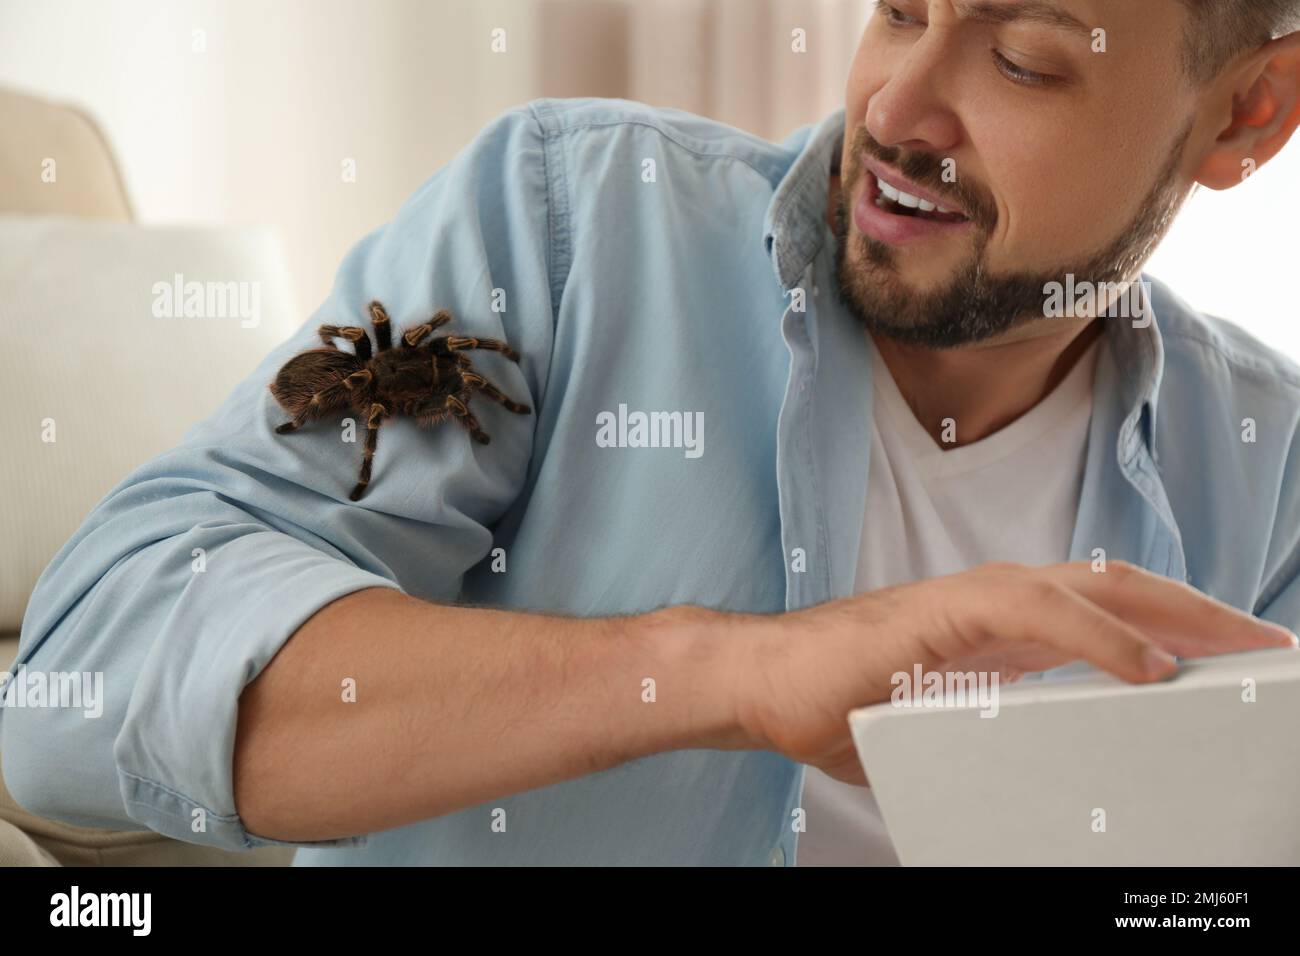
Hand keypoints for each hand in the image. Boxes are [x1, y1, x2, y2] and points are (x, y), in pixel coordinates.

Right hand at [732, 560, 1296, 783]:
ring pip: (1100, 589)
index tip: (1242, 658)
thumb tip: (1056, 760)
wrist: (767, 681)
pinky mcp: (948, 611)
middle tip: (1273, 650)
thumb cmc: (844, 700)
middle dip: (1208, 616)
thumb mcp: (945, 717)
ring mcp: (977, 598)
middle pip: (1127, 589)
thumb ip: (1000, 717)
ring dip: (1181, 618)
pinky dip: (1103, 636)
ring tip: (1243, 650)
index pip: (1112, 608)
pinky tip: (1150, 667)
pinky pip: (1042, 614)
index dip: (1183, 625)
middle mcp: (1001, 596)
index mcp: (1006, 622)